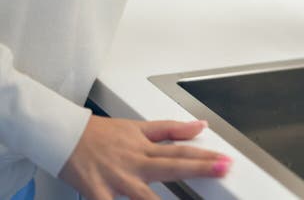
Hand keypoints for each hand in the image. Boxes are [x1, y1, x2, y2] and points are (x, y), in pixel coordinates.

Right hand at [60, 116, 230, 199]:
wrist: (63, 135)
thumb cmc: (99, 134)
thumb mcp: (138, 127)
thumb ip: (171, 129)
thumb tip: (200, 126)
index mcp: (145, 148)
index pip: (182, 151)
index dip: (205, 155)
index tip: (226, 160)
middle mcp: (135, 163)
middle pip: (172, 166)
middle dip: (200, 168)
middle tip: (222, 168)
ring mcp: (117, 179)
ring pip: (144, 195)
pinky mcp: (98, 192)